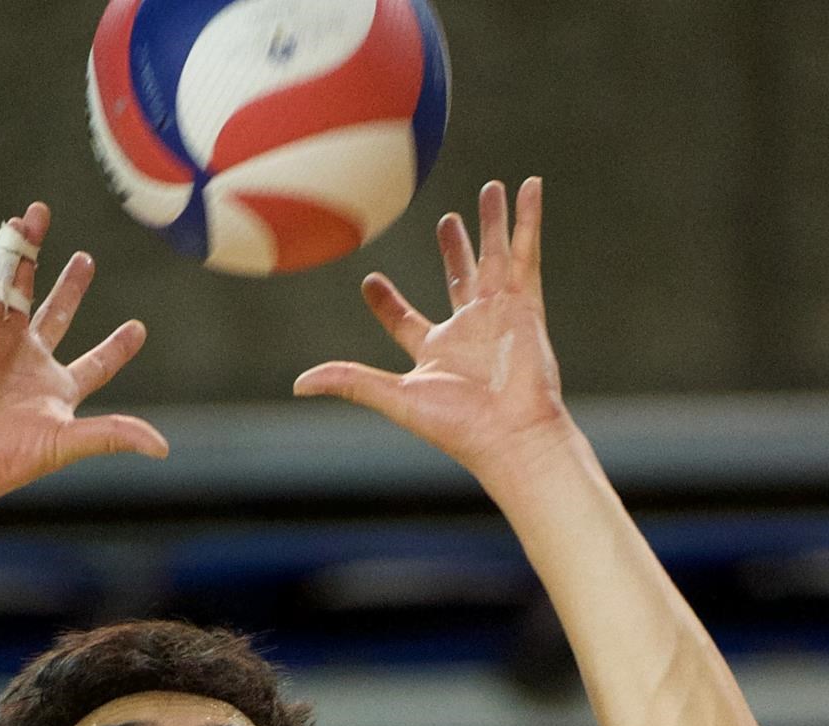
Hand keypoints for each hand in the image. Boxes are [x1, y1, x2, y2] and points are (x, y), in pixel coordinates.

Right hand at [0, 202, 166, 511]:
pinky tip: (16, 227)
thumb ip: (115, 435)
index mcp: (57, 391)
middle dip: (71, 287)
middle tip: (86, 259)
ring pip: (22, 287)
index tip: (138, 329)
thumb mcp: (69, 443)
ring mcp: (3, 341)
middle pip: (57, 315)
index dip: (116, 348)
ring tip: (39, 215)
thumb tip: (162, 448)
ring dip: (32, 252)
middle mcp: (30, 362)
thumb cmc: (8, 458)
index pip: (96, 364)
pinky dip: (6, 253)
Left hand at [294, 178, 569, 476]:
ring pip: (495, 257)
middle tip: (447, 220)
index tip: (370, 280)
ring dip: (493, 223)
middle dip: (455, 249)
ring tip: (492, 189)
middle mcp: (468, 329)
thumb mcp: (395, 396)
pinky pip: (526, 253)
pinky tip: (528, 188)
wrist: (510, 434)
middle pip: (459, 278)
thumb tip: (299, 383)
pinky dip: (528, 220)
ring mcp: (499, 314)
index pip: (404, 319)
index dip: (386, 302)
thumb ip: (350, 381)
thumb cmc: (456, 424)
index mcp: (434, 351)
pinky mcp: (526, 305)